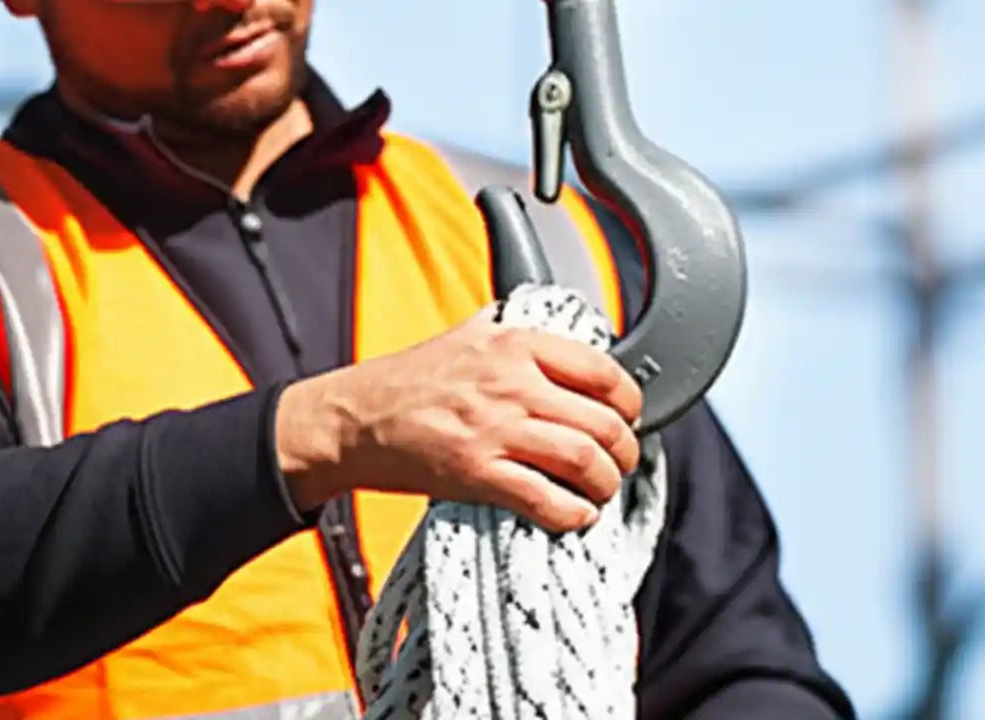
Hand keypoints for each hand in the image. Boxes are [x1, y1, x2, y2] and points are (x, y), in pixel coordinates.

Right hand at [274, 311, 642, 532]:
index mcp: (516, 344)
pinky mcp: (476, 473)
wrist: (354, 418)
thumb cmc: (408, 379)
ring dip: (606, 484)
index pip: (604, 372)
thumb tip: (563, 334)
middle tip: (621, 462)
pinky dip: (573, 514)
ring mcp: (495, 430)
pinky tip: (575, 515)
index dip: (630, 402)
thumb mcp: (469, 334)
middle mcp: (512, 384)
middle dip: (625, 451)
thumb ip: (516, 333)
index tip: (628, 417)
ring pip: (584, 460)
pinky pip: (546, 500)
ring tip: (602, 490)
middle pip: (603, 422)